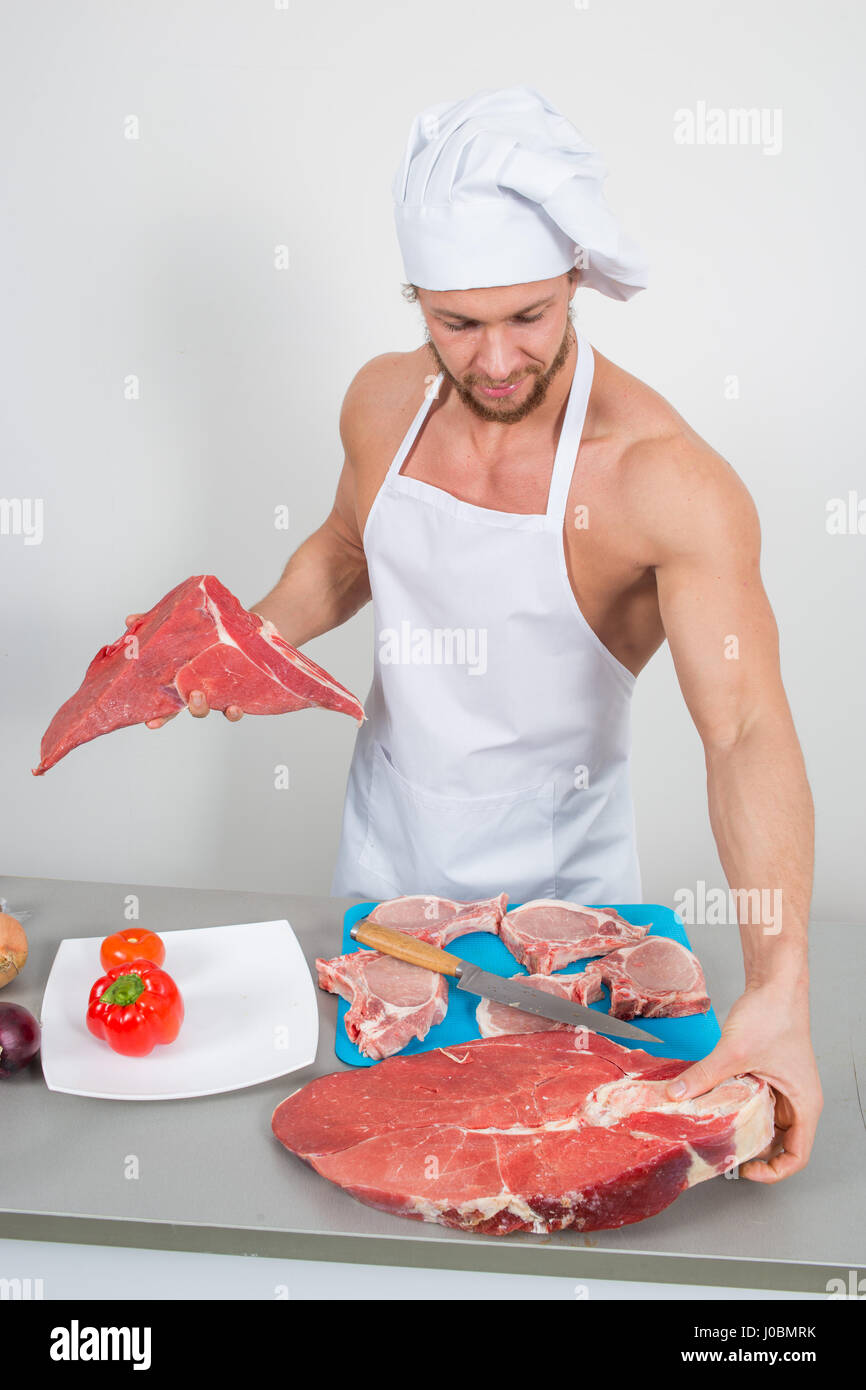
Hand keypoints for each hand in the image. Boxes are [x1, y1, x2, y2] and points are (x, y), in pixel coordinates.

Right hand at [124, 613, 244, 727]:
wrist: (239, 631)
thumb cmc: (204, 635)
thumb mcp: (177, 628)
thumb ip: (152, 625)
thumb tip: (130, 620)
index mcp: (182, 683)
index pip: (167, 705)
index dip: (158, 717)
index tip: (150, 723)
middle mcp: (199, 692)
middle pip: (190, 709)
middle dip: (186, 708)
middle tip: (189, 696)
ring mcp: (218, 694)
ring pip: (208, 709)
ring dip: (202, 707)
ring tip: (199, 695)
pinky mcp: (238, 693)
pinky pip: (234, 710)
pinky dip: (233, 712)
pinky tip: (234, 707)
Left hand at [665, 980, 821, 1181]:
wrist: (776, 982)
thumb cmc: (774, 1015)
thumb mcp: (735, 1052)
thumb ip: (705, 1076)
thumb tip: (678, 1094)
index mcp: (804, 1103)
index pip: (797, 1156)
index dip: (773, 1171)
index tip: (745, 1168)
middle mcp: (798, 1099)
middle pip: (779, 1142)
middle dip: (752, 1149)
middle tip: (723, 1149)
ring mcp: (785, 1086)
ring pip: (766, 1121)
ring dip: (744, 1126)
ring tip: (717, 1128)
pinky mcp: (772, 1073)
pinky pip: (757, 1100)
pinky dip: (739, 1105)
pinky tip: (716, 1100)